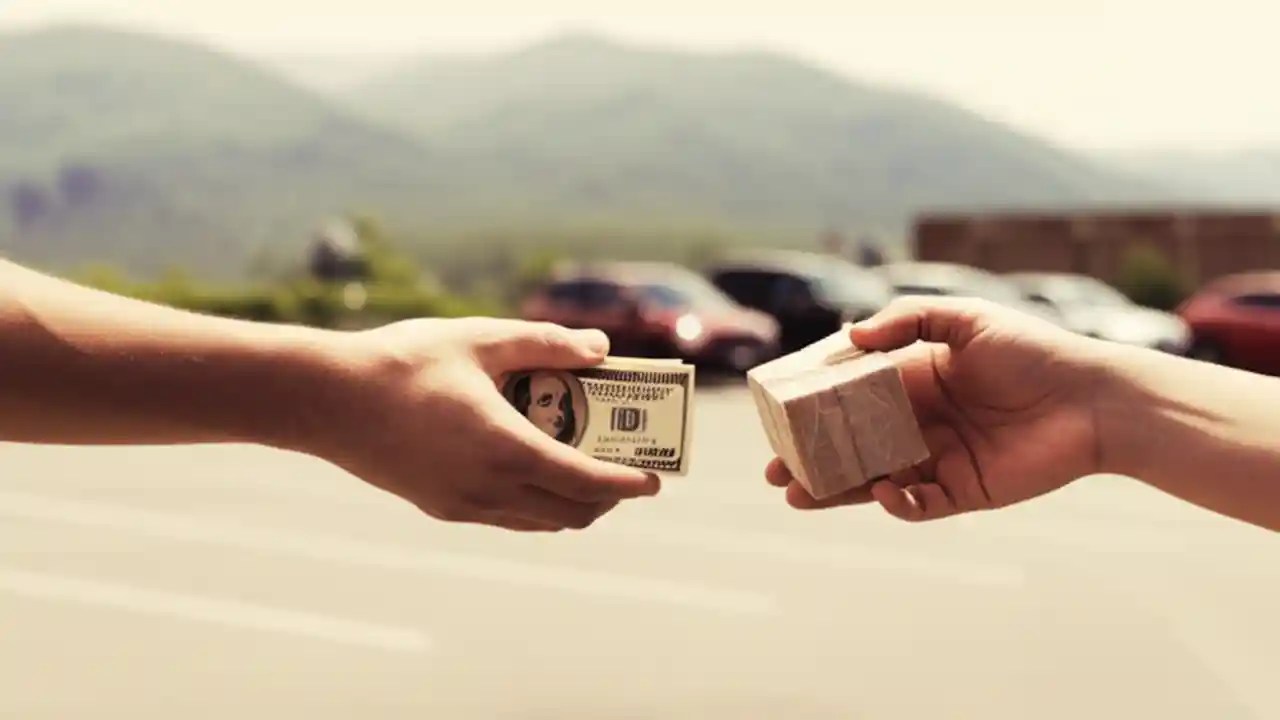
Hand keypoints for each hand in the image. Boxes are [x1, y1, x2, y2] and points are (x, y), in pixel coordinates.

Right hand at [313, 318, 659, 531]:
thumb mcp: (480, 340)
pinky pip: (507, 516)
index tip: (656, 481)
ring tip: (583, 461)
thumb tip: (600, 348)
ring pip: (540, 520)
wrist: (326, 400)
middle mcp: (489, 489)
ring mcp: (464, 505)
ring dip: (571, 501)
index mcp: (506, 448)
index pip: (588, 483)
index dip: (628, 485)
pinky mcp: (441, 507)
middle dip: (607, 497)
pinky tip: (533, 465)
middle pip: (571, 512)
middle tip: (624, 465)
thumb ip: (546, 344)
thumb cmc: (403, 362)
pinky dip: (535, 501)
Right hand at [765, 297, 1109, 521]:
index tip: (777, 416)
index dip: (813, 409)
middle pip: (850, 446)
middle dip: (810, 461)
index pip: (849, 398)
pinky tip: (884, 491)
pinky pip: (918, 504)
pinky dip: (896, 503)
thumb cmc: (1032, 350)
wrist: (1095, 398)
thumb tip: (847, 337)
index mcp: (913, 380)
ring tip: (796, 495)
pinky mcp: (963, 491)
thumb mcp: (963, 318)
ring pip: (872, 480)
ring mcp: (938, 459)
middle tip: (775, 471)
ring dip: (835, 491)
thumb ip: (904, 321)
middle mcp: (918, 422)